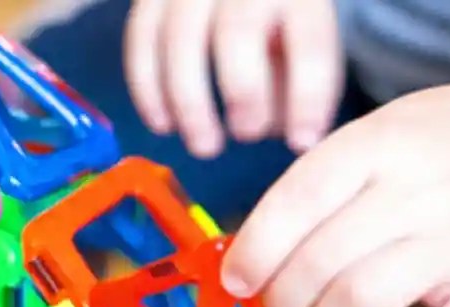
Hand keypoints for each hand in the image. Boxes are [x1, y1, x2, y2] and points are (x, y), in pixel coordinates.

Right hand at [124, 0, 344, 157]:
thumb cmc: (273, 19)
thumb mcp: (302, 40)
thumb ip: (298, 81)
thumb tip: (293, 134)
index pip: (308, 40)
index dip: (307, 97)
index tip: (301, 142)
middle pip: (239, 30)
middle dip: (243, 94)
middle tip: (246, 135)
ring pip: (180, 38)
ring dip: (189, 102)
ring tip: (204, 145)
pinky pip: (141, 38)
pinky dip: (148, 89)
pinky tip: (163, 124)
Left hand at [219, 75, 449, 306]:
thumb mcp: (388, 129)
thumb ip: (327, 180)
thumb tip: (251, 253)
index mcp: (384, 143)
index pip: (297, 202)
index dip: (254, 250)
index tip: (235, 281)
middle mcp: (422, 191)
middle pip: (318, 262)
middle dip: (280, 300)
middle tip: (279, 306)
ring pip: (361, 303)